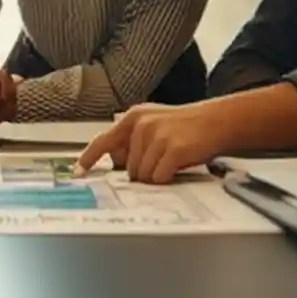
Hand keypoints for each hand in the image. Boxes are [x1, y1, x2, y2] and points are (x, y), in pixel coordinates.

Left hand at [77, 104, 221, 183]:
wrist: (217, 121)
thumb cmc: (185, 127)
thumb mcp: (154, 124)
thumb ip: (132, 140)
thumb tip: (113, 160)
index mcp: (133, 118)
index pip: (103, 140)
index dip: (89, 158)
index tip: (78, 172)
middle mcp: (141, 125)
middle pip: (128, 168)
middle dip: (143, 172)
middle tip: (162, 160)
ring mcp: (157, 136)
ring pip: (143, 176)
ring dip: (157, 176)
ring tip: (172, 161)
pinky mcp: (173, 150)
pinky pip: (159, 178)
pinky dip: (167, 179)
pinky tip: (178, 166)